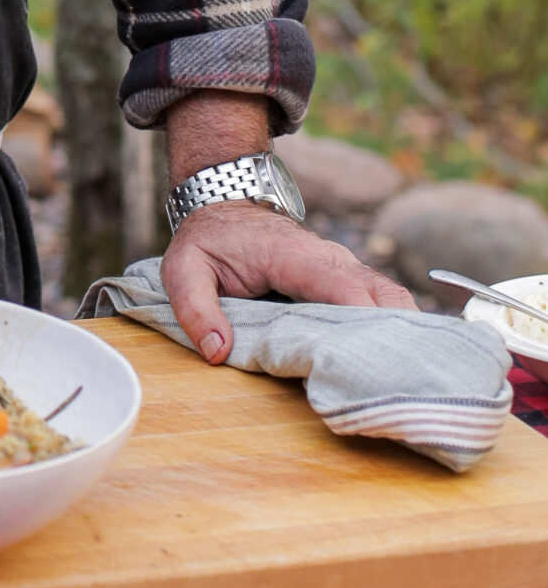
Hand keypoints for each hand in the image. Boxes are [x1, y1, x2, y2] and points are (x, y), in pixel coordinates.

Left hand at [161, 201, 416, 363]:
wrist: (226, 205)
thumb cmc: (208, 241)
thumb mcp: (184, 270)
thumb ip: (196, 310)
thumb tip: (218, 352)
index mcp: (294, 256)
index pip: (342, 288)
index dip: (363, 323)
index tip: (373, 362)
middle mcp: (330, 259)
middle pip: (380, 296)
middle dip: (393, 337)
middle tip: (399, 382)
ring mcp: (344, 267)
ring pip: (390, 299)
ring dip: (399, 334)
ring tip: (404, 378)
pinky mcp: (348, 279)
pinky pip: (382, 302)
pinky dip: (393, 328)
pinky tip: (397, 361)